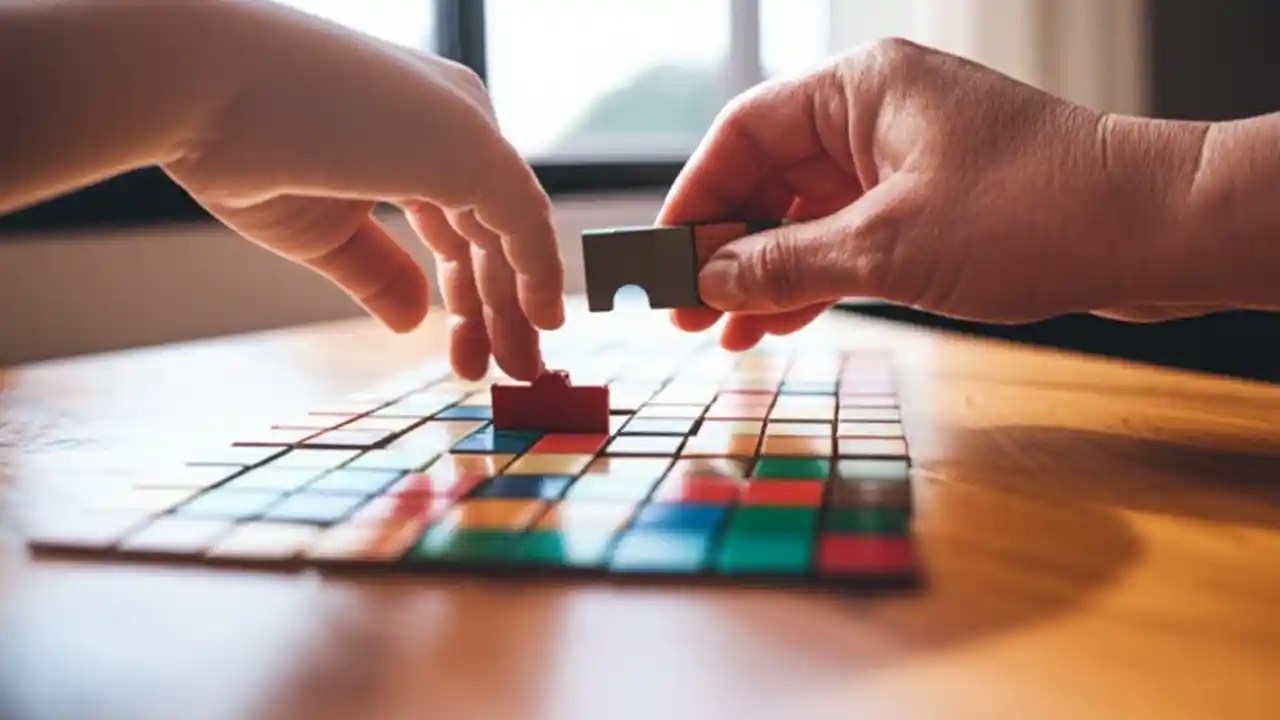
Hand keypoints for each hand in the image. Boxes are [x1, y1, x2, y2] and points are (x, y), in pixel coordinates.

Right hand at [163, 2, 561, 378]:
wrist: (195, 89)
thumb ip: (378, 271)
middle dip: (500, 306)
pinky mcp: (470, 143)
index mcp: (413, 127)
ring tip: (519, 371)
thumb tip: (411, 321)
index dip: (467, 290)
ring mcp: (463, 125)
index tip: (468, 349)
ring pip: (512, 230)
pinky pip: (524, 219)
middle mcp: (450, 117)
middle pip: (491, 229)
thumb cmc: (239, 144)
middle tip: (511, 370)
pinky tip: (540, 320)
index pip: (459, 220)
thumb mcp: (322, 229)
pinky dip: (538, 272)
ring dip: (516, 306)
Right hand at [659, 39, 1209, 348]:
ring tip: (724, 334)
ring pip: (806, 214)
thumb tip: (707, 282)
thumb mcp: (886, 248)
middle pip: (769, 176)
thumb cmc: (1032, 214)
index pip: (742, 134)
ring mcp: (906, 160)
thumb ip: (784, 264)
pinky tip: (778, 322)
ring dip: (765, 273)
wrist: (1152, 234)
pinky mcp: (933, 204)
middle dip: (725, 246)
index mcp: (860, 89)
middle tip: (685, 313)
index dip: (693, 200)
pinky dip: (813, 278)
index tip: (661, 262)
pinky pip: (848, 237)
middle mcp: (877, 115)